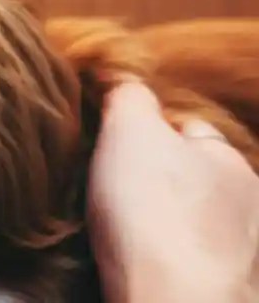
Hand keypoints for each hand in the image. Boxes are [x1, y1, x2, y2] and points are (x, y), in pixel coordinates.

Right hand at [88, 82, 258, 302]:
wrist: (175, 302)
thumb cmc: (156, 215)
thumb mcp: (130, 131)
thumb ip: (129, 97)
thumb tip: (122, 79)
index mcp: (227, 157)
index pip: (188, 127)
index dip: (149, 128)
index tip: (115, 139)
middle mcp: (245, 202)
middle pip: (193, 175)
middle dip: (162, 177)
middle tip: (113, 185)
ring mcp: (239, 251)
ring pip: (194, 220)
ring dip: (167, 221)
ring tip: (122, 229)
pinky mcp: (220, 285)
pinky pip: (186, 258)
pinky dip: (167, 257)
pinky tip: (138, 261)